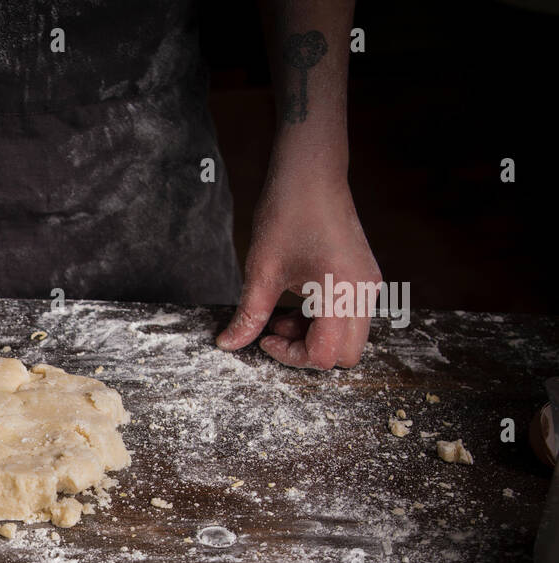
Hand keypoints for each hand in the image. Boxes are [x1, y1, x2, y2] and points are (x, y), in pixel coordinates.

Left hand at [216, 174, 380, 369]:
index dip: (291, 356)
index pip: (325, 355)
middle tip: (274, 331)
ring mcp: (368, 285)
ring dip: (312, 337)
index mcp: (343, 292)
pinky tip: (295, 304)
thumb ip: (249, 315)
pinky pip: (347, 317)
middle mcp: (365, 292)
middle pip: (345, 355)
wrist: (311, 173)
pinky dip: (321, 321)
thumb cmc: (288, 213)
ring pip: (347, 337)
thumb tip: (228, 344)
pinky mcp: (363, 278)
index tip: (265, 338)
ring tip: (279, 316)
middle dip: (307, 352)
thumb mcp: (261, 271)